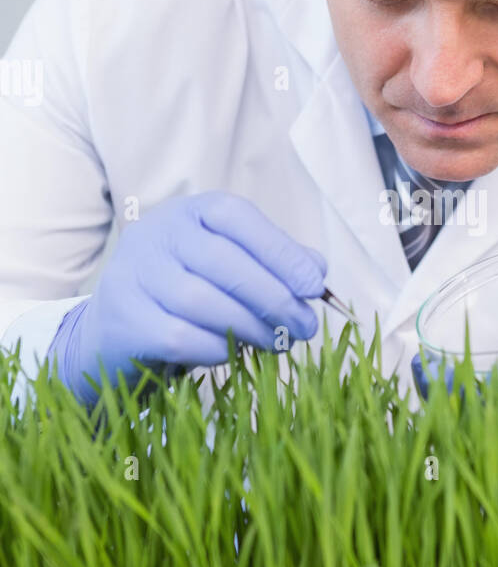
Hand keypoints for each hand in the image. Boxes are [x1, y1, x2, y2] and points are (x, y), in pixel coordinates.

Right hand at [48, 191, 325, 405]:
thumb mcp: (226, 268)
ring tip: (277, 343)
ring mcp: (132, 275)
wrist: (111, 332)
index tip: (313, 286)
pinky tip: (234, 353)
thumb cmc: (183, 295)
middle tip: (304, 327)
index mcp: (187, 213)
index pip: (236, 218)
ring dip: (251, 326)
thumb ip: (271, 263)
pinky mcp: (122, 320)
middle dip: (274, 297)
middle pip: (223, 262)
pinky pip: (179, 336)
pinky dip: (217, 348)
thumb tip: (316, 271)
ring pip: (202, 301)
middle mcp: (155, 235)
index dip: (280, 250)